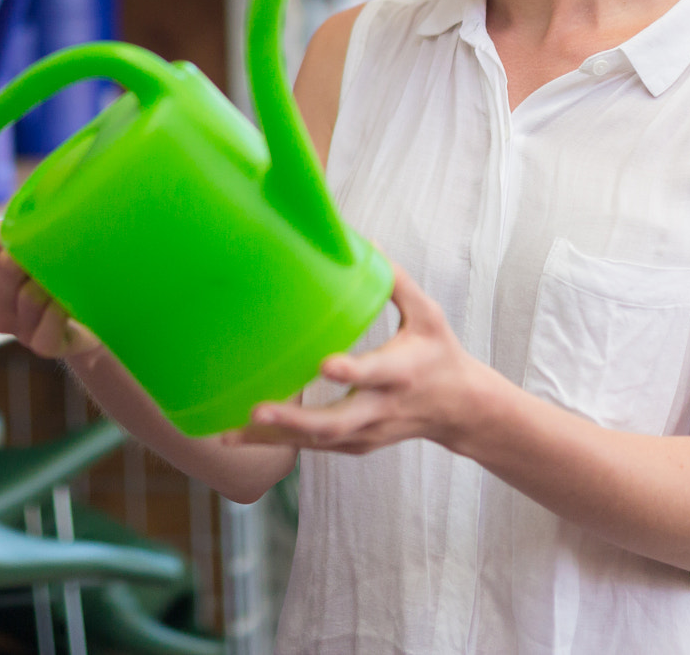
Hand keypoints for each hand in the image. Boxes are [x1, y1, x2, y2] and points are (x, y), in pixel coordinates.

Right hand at [0, 203, 102, 358]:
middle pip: (3, 266)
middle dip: (29, 249)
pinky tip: (69, 300)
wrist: (87, 313)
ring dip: (51, 277)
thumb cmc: (45, 272)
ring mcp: (17, 331)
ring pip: (30, 293)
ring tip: (62, 273)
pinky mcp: (44, 346)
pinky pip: (51, 319)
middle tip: (46, 247)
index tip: (12, 229)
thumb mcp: (17, 246)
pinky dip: (62, 305)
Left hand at [225, 266, 496, 454]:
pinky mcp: (354, 444)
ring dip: (273, 438)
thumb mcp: (428, 315)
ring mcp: (366, 432)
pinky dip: (278, 443)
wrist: (461, 410)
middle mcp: (381, 408)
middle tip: (256, 411)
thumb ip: (396, 282)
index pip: (376, 374)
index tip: (325, 364)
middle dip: (295, 420)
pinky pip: (313, 446)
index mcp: (402, 371)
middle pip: (336, 422)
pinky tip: (239, 437)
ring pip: (318, 441)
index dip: (352, 372)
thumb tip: (364, 242)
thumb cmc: (439, 353)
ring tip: (228, 434)